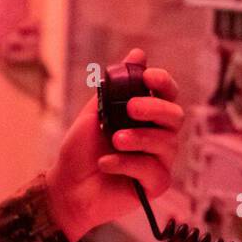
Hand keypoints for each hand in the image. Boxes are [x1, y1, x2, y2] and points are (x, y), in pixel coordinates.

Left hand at [46, 48, 183, 241]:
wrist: (66, 188)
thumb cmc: (80, 151)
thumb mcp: (94, 113)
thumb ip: (115, 87)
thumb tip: (138, 53)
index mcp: (146, 116)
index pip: (168, 94)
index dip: (163, 82)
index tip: (147, 76)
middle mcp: (158, 136)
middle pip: (175, 115)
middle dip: (154, 108)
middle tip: (130, 109)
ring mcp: (160, 161)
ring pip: (167, 142)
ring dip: (139, 138)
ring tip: (114, 140)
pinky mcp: (156, 185)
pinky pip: (154, 170)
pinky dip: (128, 163)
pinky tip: (107, 164)